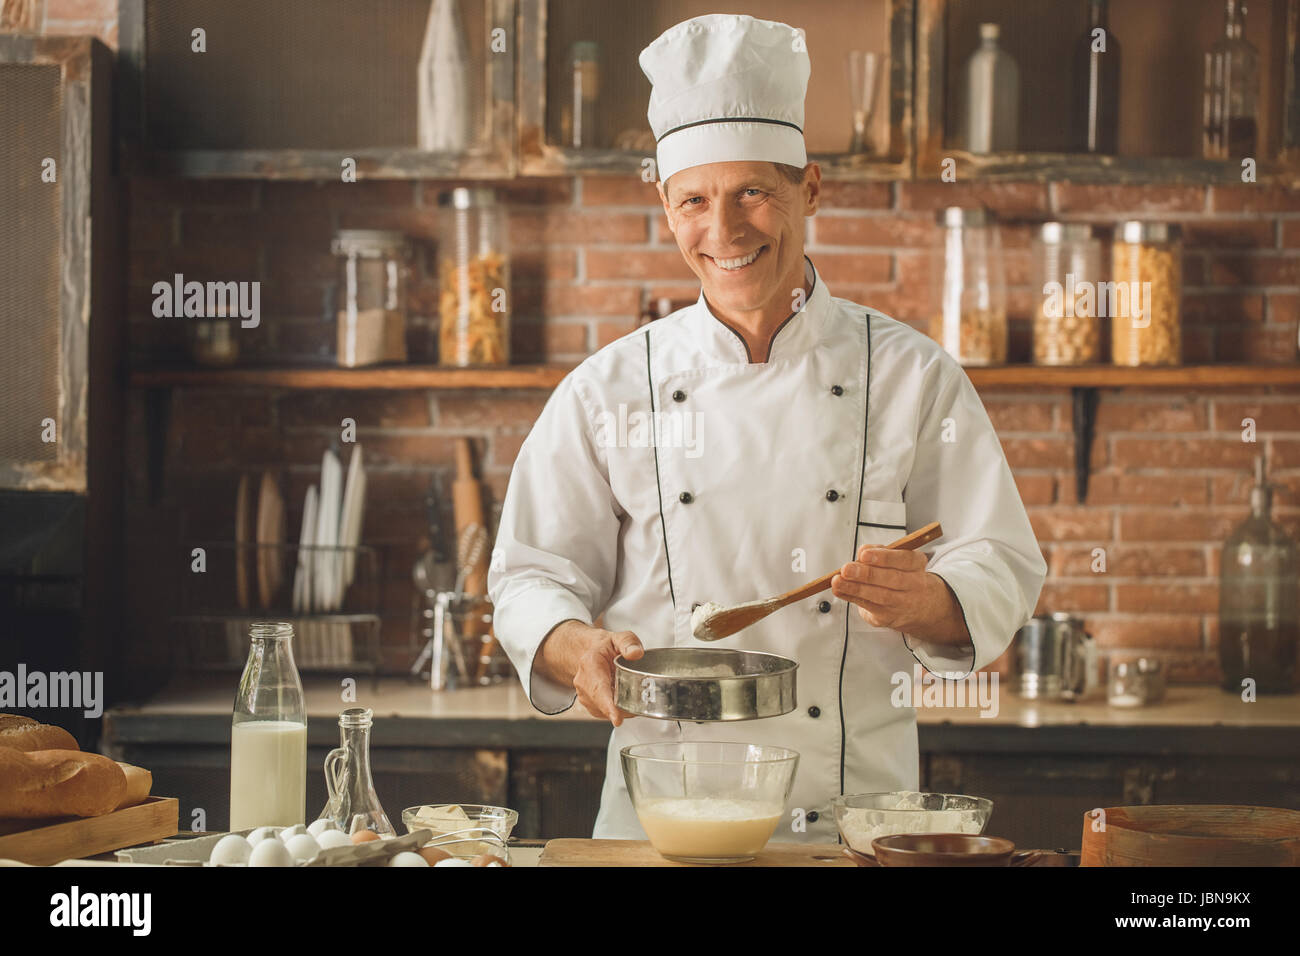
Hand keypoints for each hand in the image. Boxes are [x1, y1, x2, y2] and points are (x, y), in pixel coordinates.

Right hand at [570, 627, 643, 726]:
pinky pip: (605, 712)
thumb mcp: (619, 638)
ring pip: (605, 710)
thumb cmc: (606, 647)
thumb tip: (636, 653)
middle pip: (603, 703)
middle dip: (622, 708)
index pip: (598, 688)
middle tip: (638, 703)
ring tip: (630, 694)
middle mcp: (583, 682)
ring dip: (620, 708)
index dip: (608, 706)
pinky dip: (617, 709)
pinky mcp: (589, 704)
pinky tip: (622, 698)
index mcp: (590, 664)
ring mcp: (584, 695)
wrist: (591, 652)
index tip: (617, 719)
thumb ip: (628, 643)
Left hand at [830, 545, 968, 642]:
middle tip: (847, 569)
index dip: (884, 557)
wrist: (927, 610)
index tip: (864, 554)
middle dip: (867, 574)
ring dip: (855, 588)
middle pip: (892, 580)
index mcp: (917, 566)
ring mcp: (902, 604)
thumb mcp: (902, 561)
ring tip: (838, 581)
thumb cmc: (907, 578)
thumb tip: (863, 551)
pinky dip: (851, 597)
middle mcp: (914, 585)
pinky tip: (839, 590)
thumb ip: (882, 553)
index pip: (905, 560)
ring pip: (880, 596)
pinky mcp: (889, 617)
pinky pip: (869, 607)